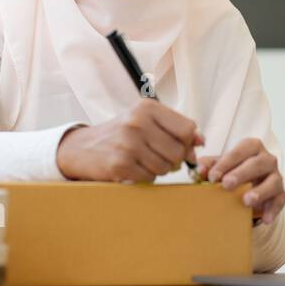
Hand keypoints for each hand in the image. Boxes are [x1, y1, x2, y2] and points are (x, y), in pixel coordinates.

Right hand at [56, 100, 203, 182]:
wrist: (83, 147)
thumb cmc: (122, 133)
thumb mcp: (147, 122)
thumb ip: (176, 129)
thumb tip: (201, 141)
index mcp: (147, 108)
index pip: (187, 129)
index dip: (187, 143)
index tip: (180, 146)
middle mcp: (137, 122)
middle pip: (178, 151)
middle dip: (175, 160)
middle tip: (162, 158)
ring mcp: (127, 144)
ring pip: (165, 167)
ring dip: (160, 169)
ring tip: (146, 161)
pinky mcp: (120, 165)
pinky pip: (150, 178)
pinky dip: (147, 177)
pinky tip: (135, 168)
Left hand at [198, 137, 284, 225]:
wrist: (251, 185)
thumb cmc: (235, 171)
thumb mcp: (222, 166)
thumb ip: (210, 166)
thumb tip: (198, 170)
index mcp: (252, 148)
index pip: (242, 150)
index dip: (227, 162)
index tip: (212, 176)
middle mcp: (267, 160)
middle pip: (258, 163)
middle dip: (242, 173)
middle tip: (226, 184)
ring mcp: (276, 177)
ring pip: (273, 181)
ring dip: (260, 191)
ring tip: (246, 201)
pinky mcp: (280, 194)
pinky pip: (279, 201)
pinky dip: (273, 210)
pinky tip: (265, 219)